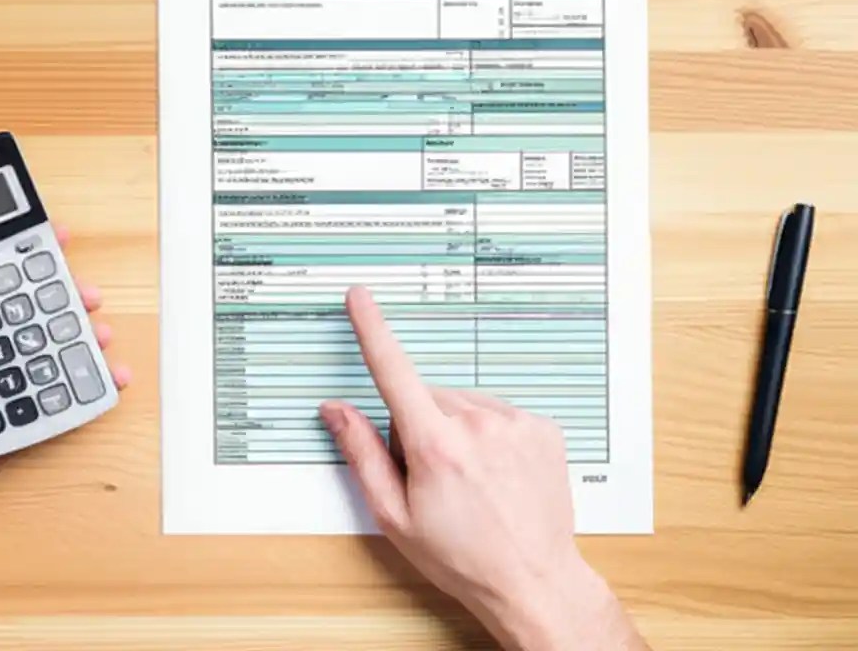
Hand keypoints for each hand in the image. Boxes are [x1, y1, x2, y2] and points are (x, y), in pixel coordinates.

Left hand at [0, 227, 130, 535]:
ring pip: (38, 352)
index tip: (30, 241)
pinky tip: (104, 375)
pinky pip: (46, 400)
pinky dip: (78, 388)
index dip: (2, 264)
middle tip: (82, 288)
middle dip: (54, 297)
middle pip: (16, 317)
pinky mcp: (8, 421)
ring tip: (98, 326)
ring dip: (73, 336)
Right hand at [319, 287, 645, 650]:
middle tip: (429, 478)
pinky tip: (492, 473)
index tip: (360, 298)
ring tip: (467, 481)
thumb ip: (361, 454)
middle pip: (426, 399)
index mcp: (435, 445)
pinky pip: (496, 414)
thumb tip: (336, 410)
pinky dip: (487, 435)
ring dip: (454, 429)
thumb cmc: (460, 556)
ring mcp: (515, 423)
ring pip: (462, 405)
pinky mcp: (542, 428)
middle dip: (417, 427)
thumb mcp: (394, 515)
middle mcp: (477, 424)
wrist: (533, 580)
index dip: (372, 330)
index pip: (392, 372)